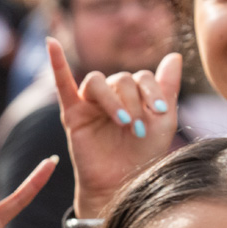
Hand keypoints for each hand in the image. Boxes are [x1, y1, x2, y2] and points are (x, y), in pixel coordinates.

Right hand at [47, 38, 182, 219]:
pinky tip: (52, 45)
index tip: (161, 113)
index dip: (153, 91)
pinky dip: (56, 62)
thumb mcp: (163, 121)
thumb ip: (168, 88)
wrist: (122, 183)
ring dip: (113, 100)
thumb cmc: (143, 155)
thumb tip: (174, 55)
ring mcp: (90, 103)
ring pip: (97, 82)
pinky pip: (62, 84)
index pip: (142, 77)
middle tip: (138, 129)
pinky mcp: (73, 114)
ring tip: (123, 123)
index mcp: (133, 94)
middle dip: (134, 102)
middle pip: (120, 79)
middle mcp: (111, 95)